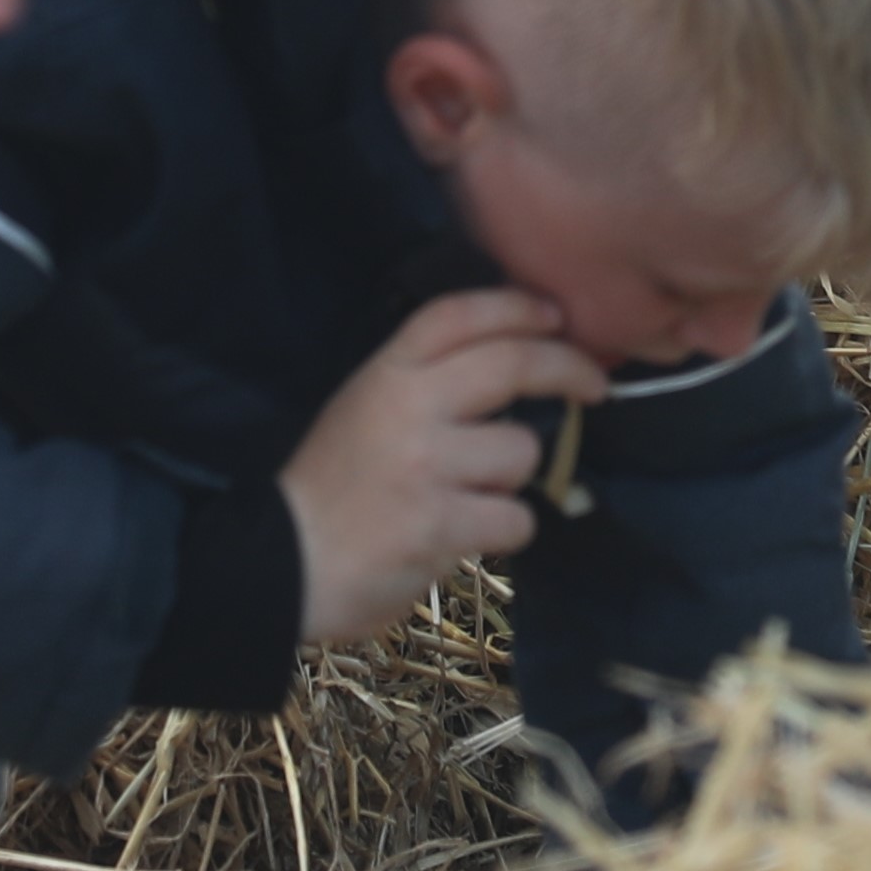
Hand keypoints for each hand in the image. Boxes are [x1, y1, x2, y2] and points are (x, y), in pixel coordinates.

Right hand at [278, 288, 608, 645]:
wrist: (277, 563)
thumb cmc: (331, 488)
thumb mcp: (363, 409)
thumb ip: (426, 384)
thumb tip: (514, 364)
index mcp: (384, 374)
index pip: (457, 315)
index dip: (514, 307)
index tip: (555, 315)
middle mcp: (406, 407)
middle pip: (512, 364)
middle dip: (568, 368)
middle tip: (593, 385)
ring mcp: (424, 465)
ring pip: (523, 452)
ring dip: (513, 478)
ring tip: (471, 496)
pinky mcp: (438, 524)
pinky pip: (515, 518)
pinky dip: (503, 531)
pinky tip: (465, 537)